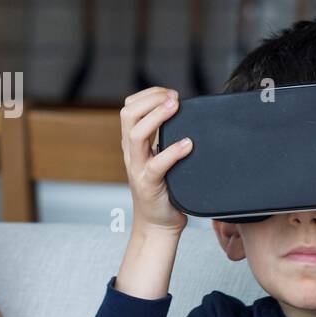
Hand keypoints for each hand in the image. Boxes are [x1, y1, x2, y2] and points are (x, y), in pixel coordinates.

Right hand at [120, 87, 192, 233]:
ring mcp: (137, 169)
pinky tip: (187, 144)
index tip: (170, 93)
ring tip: (176, 108)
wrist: (157, 223)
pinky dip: (172, 151)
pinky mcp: (149, 185)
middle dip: (151, 100)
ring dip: (157, 116)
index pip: (129, 108)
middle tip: (174, 97)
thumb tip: (184, 114)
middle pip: (127, 115)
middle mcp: (131, 153)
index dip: (148, 94)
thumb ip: (164, 138)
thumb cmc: (164, 188)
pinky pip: (156, 164)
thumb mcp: (159, 156)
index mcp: (132, 144)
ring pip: (136, 134)